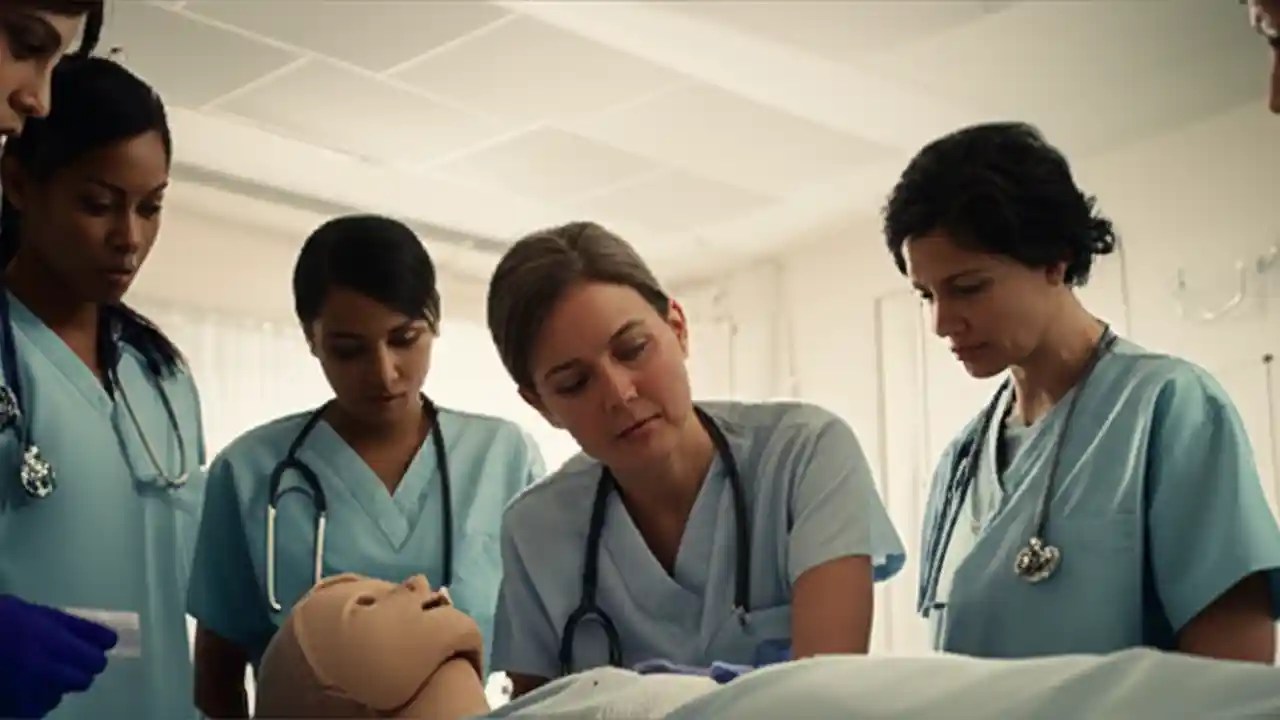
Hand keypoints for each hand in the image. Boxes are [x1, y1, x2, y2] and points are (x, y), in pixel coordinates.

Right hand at [0, 595, 117, 717]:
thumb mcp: (32, 612)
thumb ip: (67, 624)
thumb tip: (102, 636)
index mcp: (55, 641)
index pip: (99, 652)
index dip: (98, 647)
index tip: (98, 645)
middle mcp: (50, 669)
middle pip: (87, 675)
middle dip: (80, 666)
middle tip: (66, 657)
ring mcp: (34, 692)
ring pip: (63, 692)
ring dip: (56, 683)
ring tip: (35, 669)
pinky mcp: (20, 710)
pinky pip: (41, 707)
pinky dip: (35, 698)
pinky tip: (20, 684)